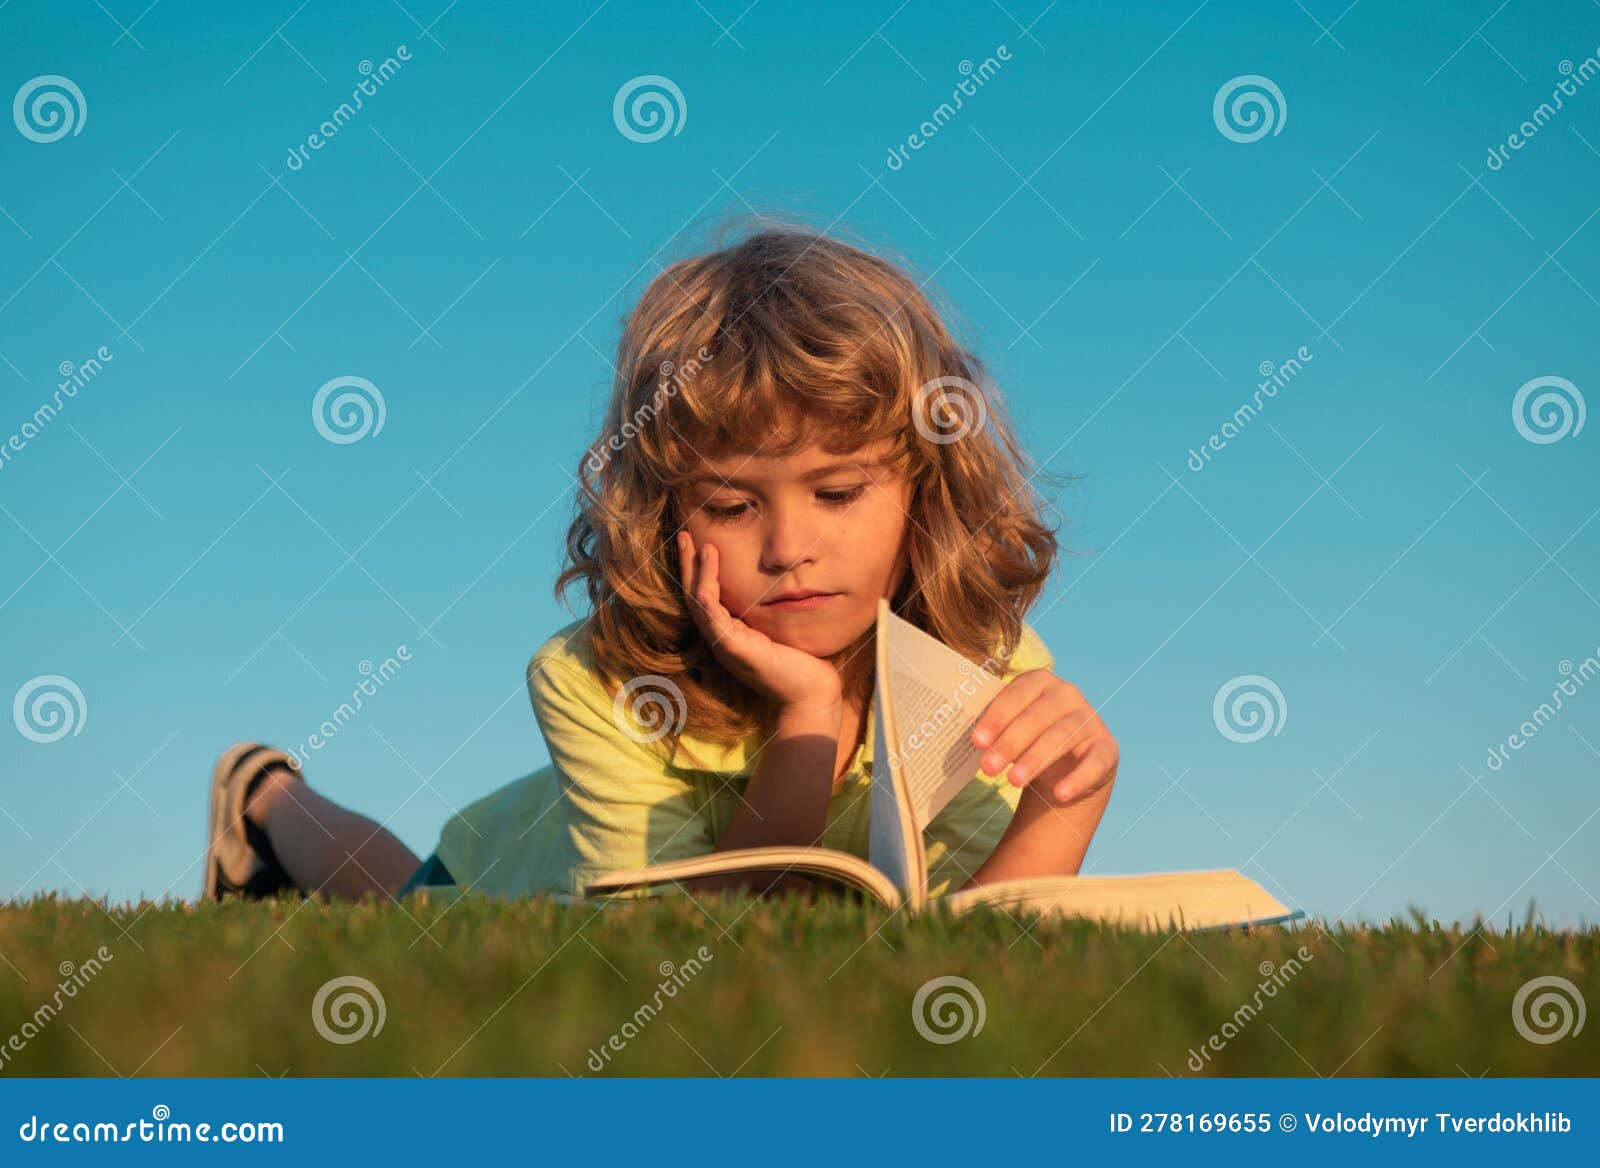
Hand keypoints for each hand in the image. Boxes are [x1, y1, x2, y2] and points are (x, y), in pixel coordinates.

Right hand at [676, 530, 842, 711]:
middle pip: (694, 596)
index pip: (705, 596)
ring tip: (701, 546)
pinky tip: (703, 585)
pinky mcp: (737, 652)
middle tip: (685, 535)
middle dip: (689, 565)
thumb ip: (770, 612)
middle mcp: (723, 639)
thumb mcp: (781, 630)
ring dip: (698, 575)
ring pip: (701, 605)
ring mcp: (727, 647)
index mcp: (731, 633)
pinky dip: (707, 601)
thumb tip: (779, 584)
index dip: (699, 569)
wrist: (812, 695)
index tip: (699, 542)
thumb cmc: (803, 664)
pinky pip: (714, 623)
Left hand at [969, 669, 1117, 802]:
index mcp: (1040, 682)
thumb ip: (993, 731)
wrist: (1068, 765)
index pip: (1017, 693)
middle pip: (1037, 717)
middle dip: (1010, 743)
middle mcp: (1068, 695)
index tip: (977, 741)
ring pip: (1062, 737)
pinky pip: (1093, 763)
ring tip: (1012, 781)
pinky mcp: (1107, 748)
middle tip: (988, 768)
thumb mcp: (1012, 730)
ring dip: (1036, 759)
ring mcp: (1090, 720)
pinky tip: (1059, 793)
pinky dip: (1077, 779)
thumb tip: (968, 742)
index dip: (997, 716)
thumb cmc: (1030, 740)